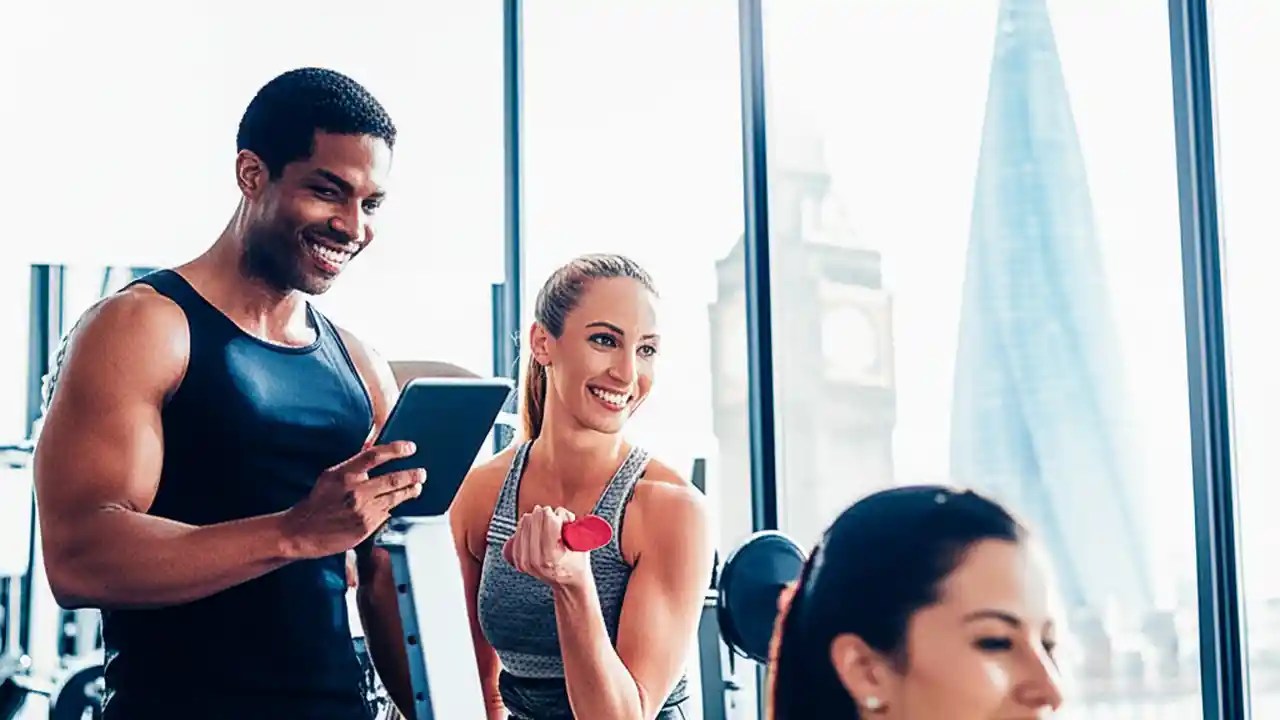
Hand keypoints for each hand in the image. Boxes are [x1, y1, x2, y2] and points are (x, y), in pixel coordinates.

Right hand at [281, 441, 425, 558]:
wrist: (302, 532)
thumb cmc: (318, 502)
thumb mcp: (331, 476)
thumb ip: (353, 463)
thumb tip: (372, 445)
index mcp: (344, 474)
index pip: (375, 455)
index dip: (396, 449)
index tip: (411, 447)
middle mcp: (355, 491)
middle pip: (393, 479)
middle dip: (412, 475)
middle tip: (422, 472)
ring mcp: (363, 510)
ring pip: (395, 498)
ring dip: (410, 491)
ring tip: (417, 487)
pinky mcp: (367, 527)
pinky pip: (387, 514)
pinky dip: (394, 508)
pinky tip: (399, 505)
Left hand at [502, 506, 589, 587]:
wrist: (567, 583)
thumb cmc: (576, 562)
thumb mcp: (582, 543)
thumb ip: (571, 524)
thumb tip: (557, 512)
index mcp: (552, 556)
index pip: (548, 521)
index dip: (556, 514)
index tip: (560, 517)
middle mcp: (534, 560)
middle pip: (534, 520)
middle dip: (545, 515)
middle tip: (554, 521)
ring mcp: (523, 561)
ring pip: (523, 524)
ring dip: (535, 520)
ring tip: (546, 528)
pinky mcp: (516, 560)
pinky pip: (516, 533)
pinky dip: (525, 528)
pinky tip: (534, 532)